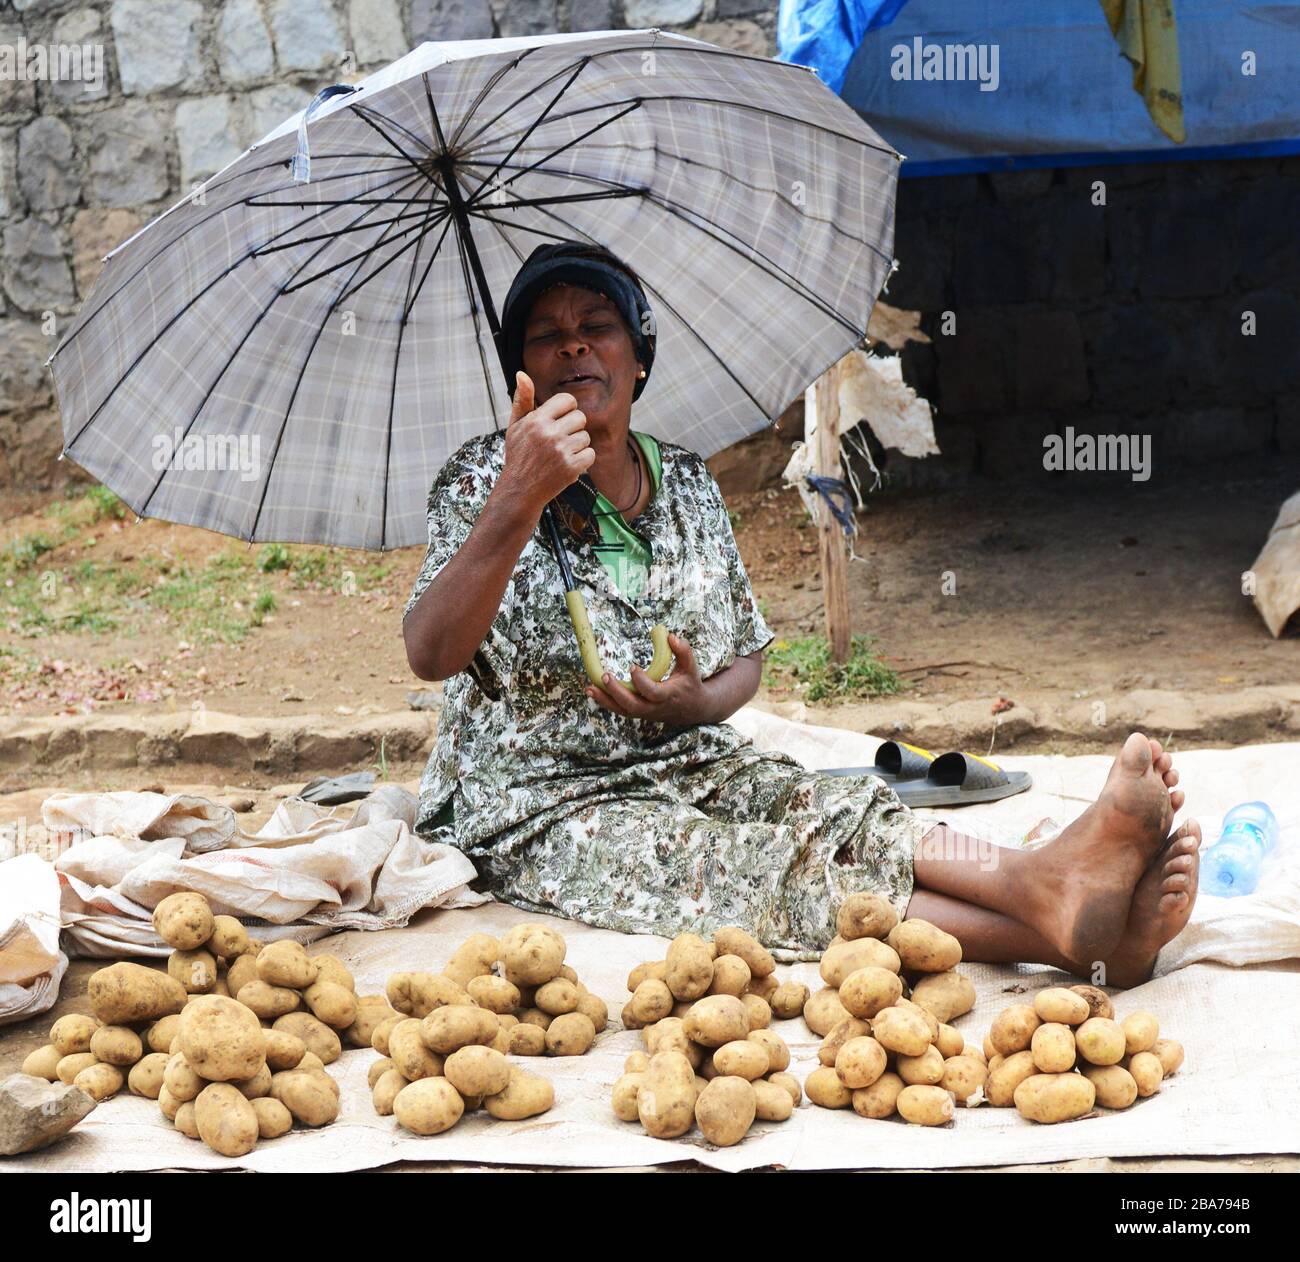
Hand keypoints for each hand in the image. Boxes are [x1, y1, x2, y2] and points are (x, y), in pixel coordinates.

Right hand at [497, 371, 595, 515]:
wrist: (519, 490)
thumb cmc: (519, 456)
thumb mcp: (515, 426)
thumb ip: (522, 400)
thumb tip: (522, 374)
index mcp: (537, 419)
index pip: (568, 400)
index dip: (567, 410)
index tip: (560, 421)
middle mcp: (549, 433)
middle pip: (580, 417)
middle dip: (573, 428)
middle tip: (559, 441)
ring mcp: (561, 451)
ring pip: (586, 437)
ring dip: (577, 446)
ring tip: (561, 455)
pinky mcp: (571, 468)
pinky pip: (590, 454)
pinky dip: (583, 461)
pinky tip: (568, 465)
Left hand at [584, 633, 713, 726]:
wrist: (693, 709)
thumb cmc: (690, 683)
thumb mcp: (691, 667)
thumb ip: (683, 651)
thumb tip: (670, 636)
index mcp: (669, 695)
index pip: (653, 692)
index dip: (642, 682)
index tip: (632, 666)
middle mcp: (655, 707)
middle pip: (633, 705)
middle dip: (617, 692)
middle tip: (605, 676)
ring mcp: (645, 712)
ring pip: (623, 710)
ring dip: (605, 700)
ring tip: (589, 688)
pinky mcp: (638, 713)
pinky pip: (620, 710)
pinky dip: (606, 702)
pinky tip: (593, 691)